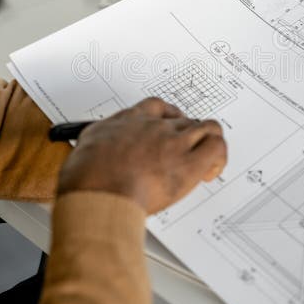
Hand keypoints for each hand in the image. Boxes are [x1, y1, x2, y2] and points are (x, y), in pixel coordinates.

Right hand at [56, 98, 227, 213]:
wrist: (98, 196)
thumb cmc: (87, 181)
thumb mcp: (84, 152)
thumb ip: (98, 149)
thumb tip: (93, 157)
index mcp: (128, 121)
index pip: (156, 108)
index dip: (168, 116)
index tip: (169, 126)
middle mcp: (154, 127)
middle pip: (184, 119)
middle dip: (187, 137)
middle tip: (185, 154)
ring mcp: (174, 142)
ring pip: (207, 128)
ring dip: (209, 143)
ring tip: (205, 160)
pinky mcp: (189, 163)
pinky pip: (217, 148)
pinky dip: (219, 158)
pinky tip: (210, 172)